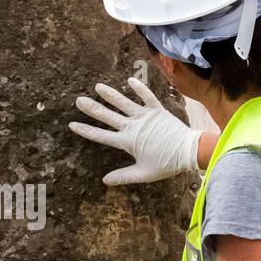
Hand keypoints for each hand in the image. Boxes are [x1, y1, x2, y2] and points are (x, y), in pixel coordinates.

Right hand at [68, 77, 202, 184]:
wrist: (188, 151)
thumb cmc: (166, 164)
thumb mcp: (143, 174)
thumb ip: (123, 176)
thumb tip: (105, 180)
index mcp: (127, 142)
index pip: (101, 136)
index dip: (86, 130)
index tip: (72, 124)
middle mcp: (133, 126)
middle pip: (108, 116)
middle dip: (92, 108)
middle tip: (79, 100)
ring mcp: (145, 117)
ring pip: (124, 103)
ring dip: (110, 94)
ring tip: (98, 86)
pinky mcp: (157, 110)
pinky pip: (147, 96)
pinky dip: (139, 88)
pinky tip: (129, 80)